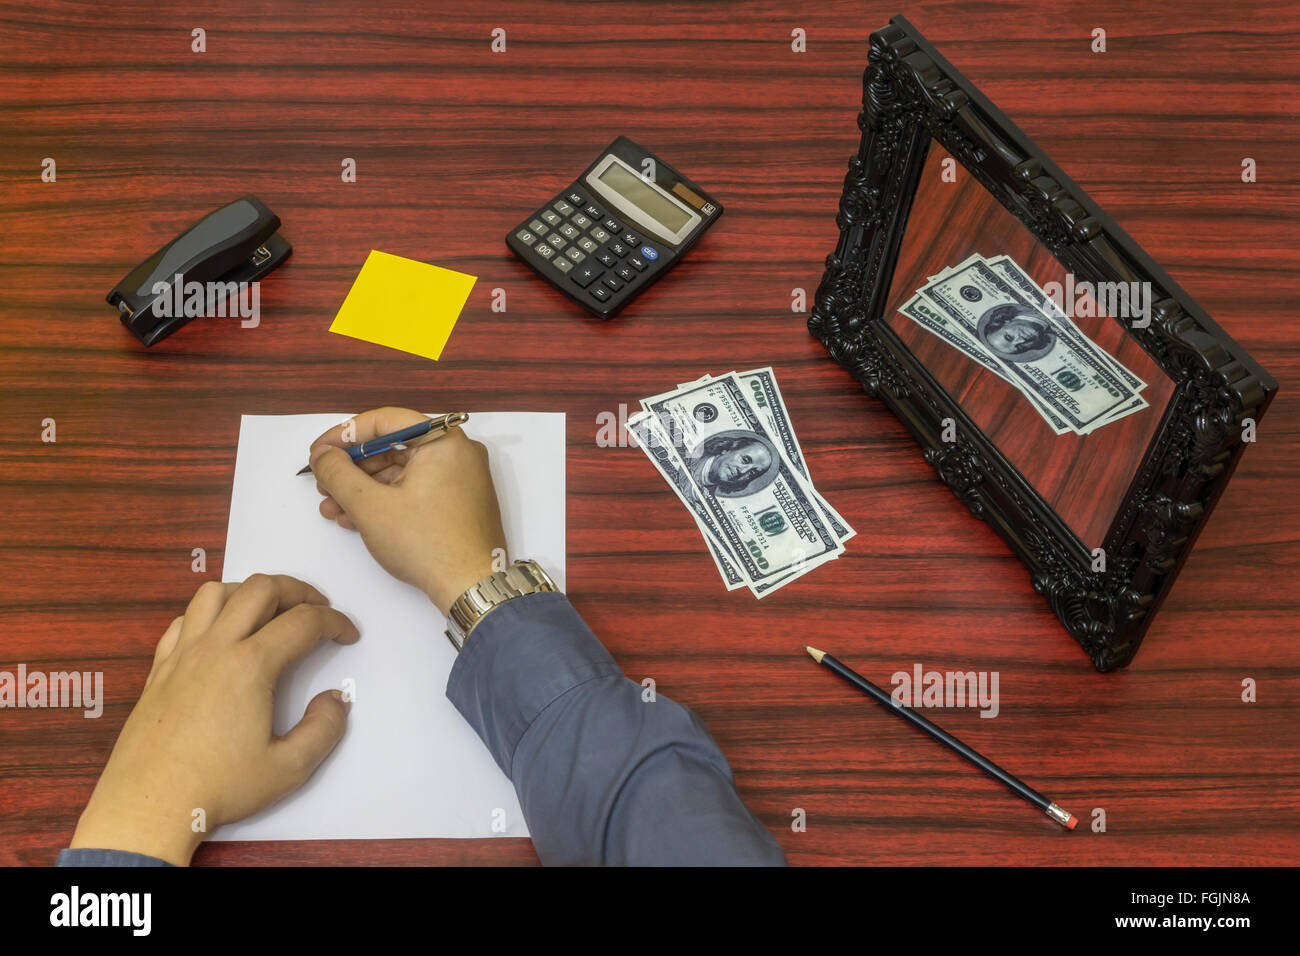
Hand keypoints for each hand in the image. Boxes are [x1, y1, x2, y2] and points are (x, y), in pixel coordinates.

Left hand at [70, 575, 358, 864]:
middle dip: (298, 590)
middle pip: (261, 589)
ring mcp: (182, 655)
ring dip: (249, 591)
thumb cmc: (217, 788)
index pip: (304, 622)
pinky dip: (208, 613)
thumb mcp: (288, 768)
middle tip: (318, 608)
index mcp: (250, 665)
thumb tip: (336, 699)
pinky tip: (220, 632)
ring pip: (216, 592)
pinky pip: (183, 620)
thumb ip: (324, 729)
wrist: (149, 807)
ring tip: (269, 608)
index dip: (335, 623)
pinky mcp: (160, 670)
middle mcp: (215, 648)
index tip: (348, 635)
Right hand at [307, 407, 506, 613]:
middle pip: (393, 448)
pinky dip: (386, 501)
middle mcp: (457, 453)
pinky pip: (416, 490)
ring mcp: (461, 479)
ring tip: (331, 508)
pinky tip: (355, 519)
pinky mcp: (459, 503)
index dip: (345, 434)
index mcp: (443, 441)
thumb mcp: (371, 506)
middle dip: (352, 469)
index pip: (385, 421)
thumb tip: (322, 455)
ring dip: (363, 490)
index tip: (319, 452)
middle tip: (323, 484)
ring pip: (401, 473)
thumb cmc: (426, 543)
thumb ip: (339, 473)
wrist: (471, 588)